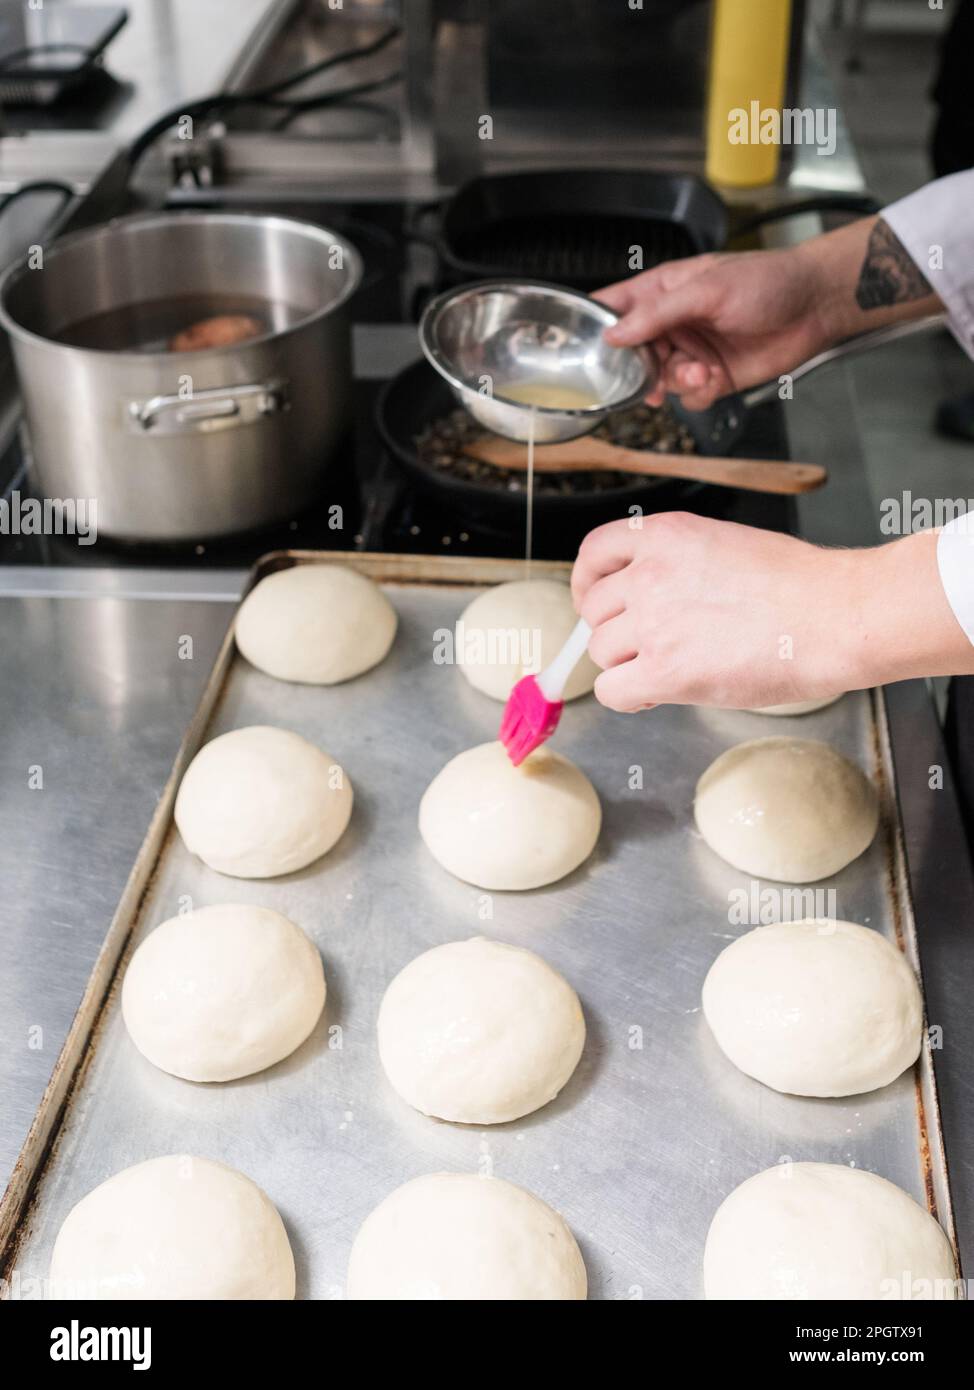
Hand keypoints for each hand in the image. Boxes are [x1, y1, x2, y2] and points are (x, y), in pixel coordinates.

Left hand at [571, 513, 973, 712]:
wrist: (833, 616)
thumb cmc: (799, 586)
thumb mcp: (726, 545)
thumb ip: (678, 564)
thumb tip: (650, 596)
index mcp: (665, 535)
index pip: (596, 551)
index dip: (588, 581)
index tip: (594, 599)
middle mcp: (649, 574)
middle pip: (597, 612)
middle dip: (617, 631)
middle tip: (648, 645)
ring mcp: (653, 624)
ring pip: (602, 652)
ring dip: (628, 664)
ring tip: (669, 668)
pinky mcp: (664, 671)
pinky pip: (612, 691)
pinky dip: (628, 697)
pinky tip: (657, 694)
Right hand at [594, 245, 833, 409]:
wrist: (815, 307)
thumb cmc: (768, 281)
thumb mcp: (706, 289)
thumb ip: (657, 313)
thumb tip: (616, 333)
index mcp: (663, 292)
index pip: (615, 308)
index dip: (596, 327)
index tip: (586, 349)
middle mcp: (673, 324)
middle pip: (632, 356)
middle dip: (640, 369)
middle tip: (652, 373)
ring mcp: (692, 352)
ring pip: (660, 381)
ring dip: (676, 381)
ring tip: (701, 371)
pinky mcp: (713, 378)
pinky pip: (688, 397)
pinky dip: (697, 394)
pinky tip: (713, 379)